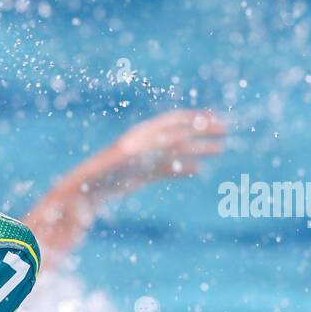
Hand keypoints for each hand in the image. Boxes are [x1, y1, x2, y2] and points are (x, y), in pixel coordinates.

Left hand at [99, 110, 226, 192]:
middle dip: (202, 131)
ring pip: (176, 151)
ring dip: (199, 149)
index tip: (215, 120)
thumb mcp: (121, 161)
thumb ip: (142, 150)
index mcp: (141, 137)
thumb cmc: (99, 174)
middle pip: (178, 133)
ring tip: (221, 149)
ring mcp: (145, 160)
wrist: (83, 191)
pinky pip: (167, 169)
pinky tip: (199, 170)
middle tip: (226, 130)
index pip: (172, 123)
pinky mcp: (142, 175)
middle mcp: (144, 145)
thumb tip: (164, 140)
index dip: (194, 120)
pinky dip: (183, 169)